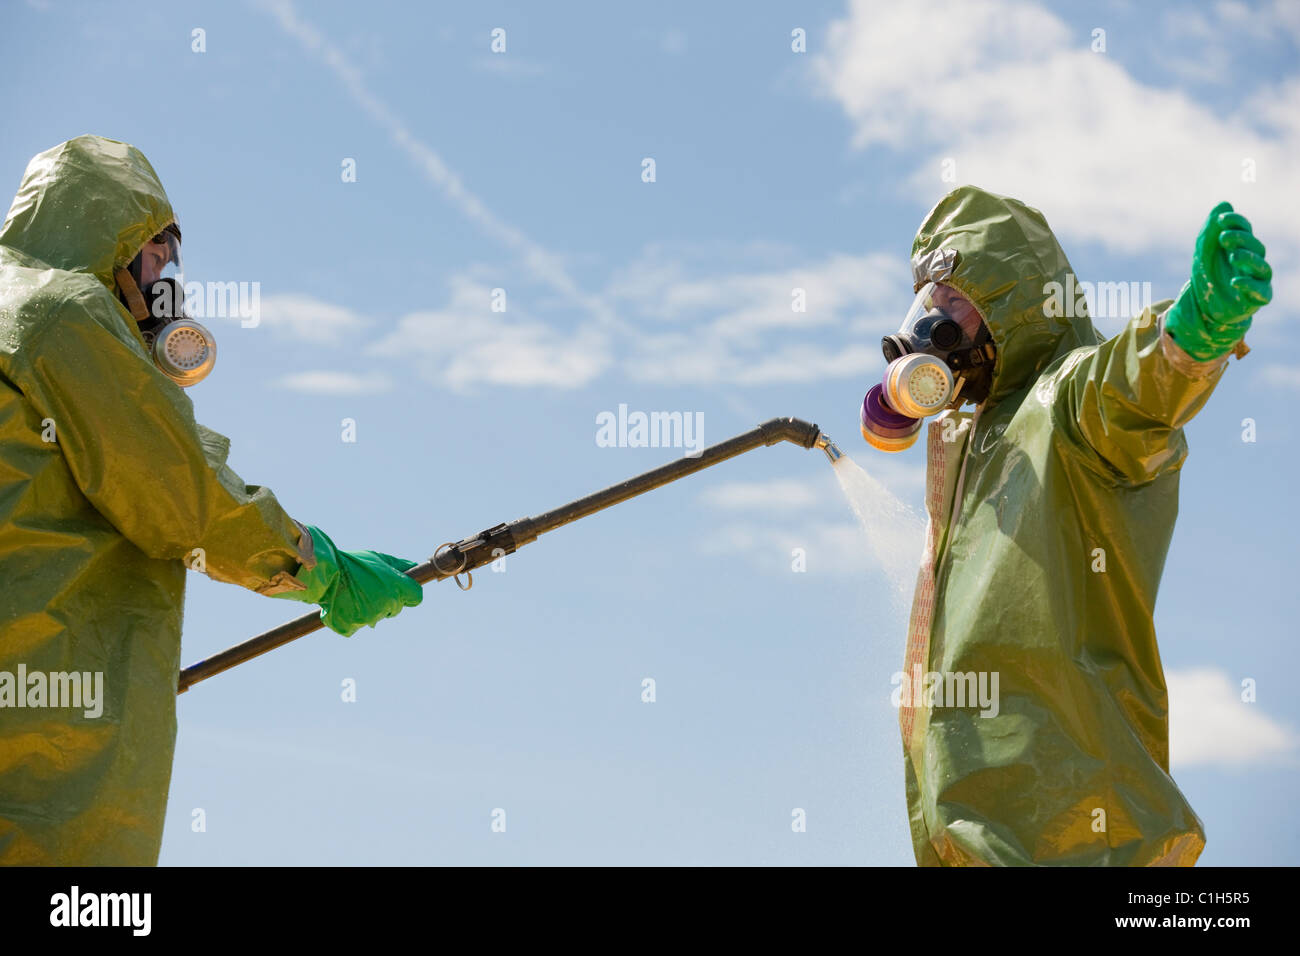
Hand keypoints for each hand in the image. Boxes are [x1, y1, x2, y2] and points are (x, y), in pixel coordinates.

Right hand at [271, 525, 423, 635]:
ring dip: (366, 609)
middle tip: (367, 588)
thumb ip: (398, 565)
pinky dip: (349, 618)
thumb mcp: (377, 558)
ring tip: (351, 593)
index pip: (416, 597)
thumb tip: (415, 566)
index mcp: (396, 587)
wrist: (323, 571)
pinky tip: (342, 604)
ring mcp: (369, 617)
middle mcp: (386, 604)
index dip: (407, 593)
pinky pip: (355, 625)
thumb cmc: (351, 563)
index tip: (399, 589)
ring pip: (374, 617)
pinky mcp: (352, 626)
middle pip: (395, 609)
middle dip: (386, 601)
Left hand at [1165, 201, 1271, 360]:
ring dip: (1248, 259)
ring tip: (1233, 256)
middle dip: (1241, 240)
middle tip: (1224, 237)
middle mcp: (1252, 262)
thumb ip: (1210, 230)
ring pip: (1262, 267)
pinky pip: (1261, 291)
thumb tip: (1224, 204)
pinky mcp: (1256, 298)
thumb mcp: (1203, 252)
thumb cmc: (1208, 276)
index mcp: (1241, 247)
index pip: (1245, 230)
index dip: (1236, 223)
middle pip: (1255, 247)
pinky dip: (1249, 285)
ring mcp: (1256, 280)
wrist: (1203, 307)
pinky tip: (1234, 281)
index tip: (1221, 218)